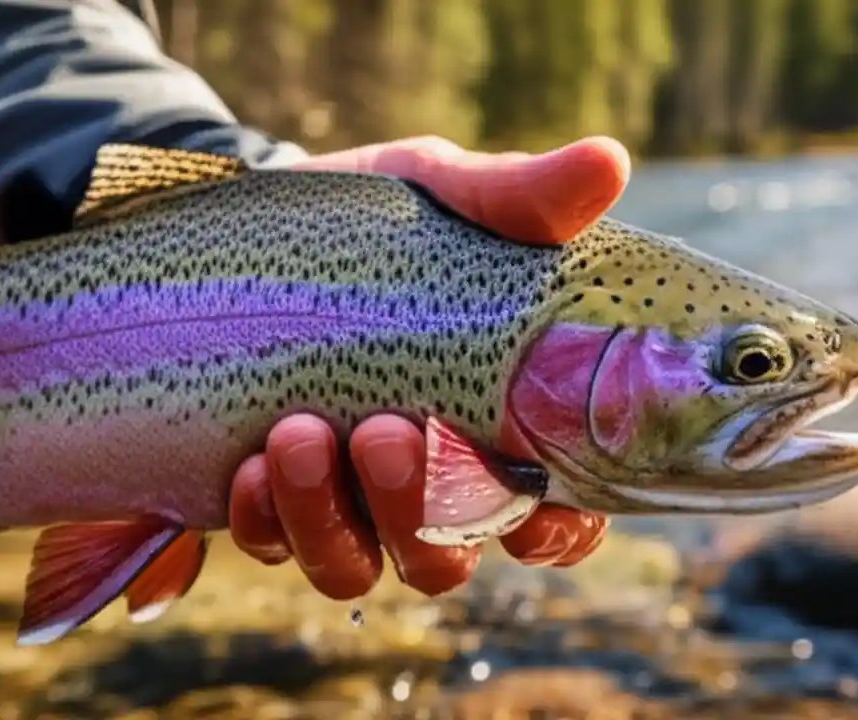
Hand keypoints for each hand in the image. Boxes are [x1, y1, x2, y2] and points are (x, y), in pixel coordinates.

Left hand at [228, 135, 630, 598]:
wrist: (251, 223)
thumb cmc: (380, 219)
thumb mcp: (445, 193)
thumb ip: (523, 197)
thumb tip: (609, 162)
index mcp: (501, 425)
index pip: (558, 514)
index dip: (556, 528)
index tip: (533, 500)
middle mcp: (430, 483)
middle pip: (451, 552)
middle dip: (420, 509)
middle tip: (383, 430)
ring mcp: (349, 502)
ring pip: (363, 564)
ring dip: (333, 518)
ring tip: (297, 434)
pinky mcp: (274, 504)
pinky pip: (277, 547)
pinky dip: (268, 519)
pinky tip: (248, 468)